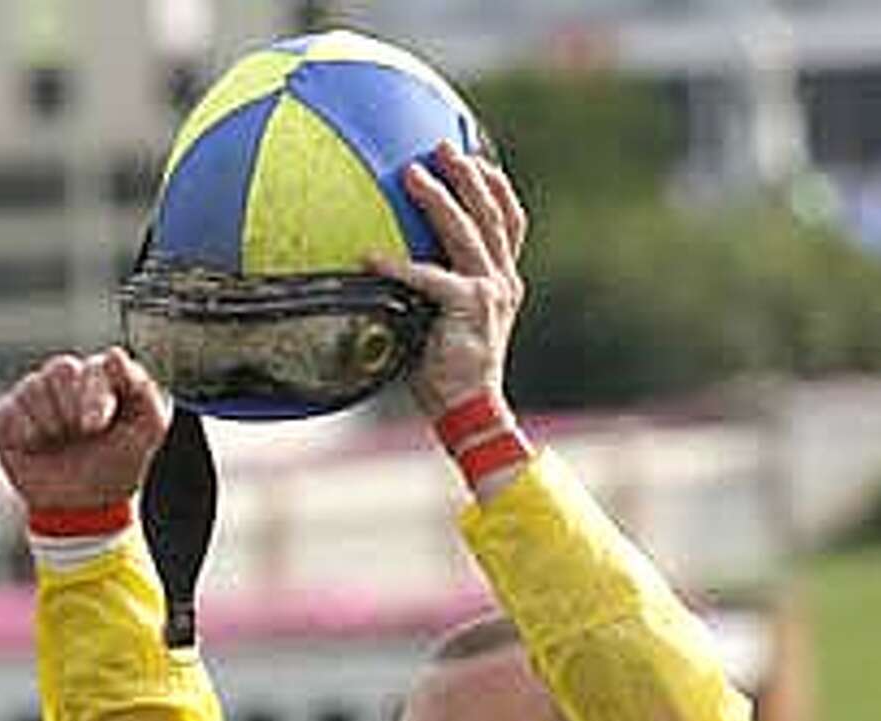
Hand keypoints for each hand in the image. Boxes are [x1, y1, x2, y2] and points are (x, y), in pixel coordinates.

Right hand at [0, 346, 170, 511]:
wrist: (82, 508)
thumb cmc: (116, 468)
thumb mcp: (147, 433)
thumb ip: (147, 393)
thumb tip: (113, 354)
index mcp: (102, 378)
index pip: (98, 366)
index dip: (96, 395)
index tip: (97, 425)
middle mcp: (67, 379)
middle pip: (63, 369)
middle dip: (75, 410)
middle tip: (84, 436)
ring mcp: (34, 394)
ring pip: (35, 387)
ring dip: (52, 425)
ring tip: (62, 443)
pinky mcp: (7, 415)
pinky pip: (8, 412)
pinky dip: (25, 434)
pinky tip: (37, 448)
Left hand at [365, 141, 526, 420]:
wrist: (473, 413)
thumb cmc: (451, 376)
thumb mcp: (449, 326)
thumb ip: (436, 295)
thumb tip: (391, 276)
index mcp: (504, 284)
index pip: (511, 224)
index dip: (497, 188)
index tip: (480, 159)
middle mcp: (503, 283)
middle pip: (492, 215)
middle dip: (469, 175)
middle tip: (442, 146)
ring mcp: (490, 293)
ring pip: (466, 232)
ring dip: (439, 199)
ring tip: (412, 174)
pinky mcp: (468, 308)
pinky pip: (428, 277)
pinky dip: (397, 266)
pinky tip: (369, 256)